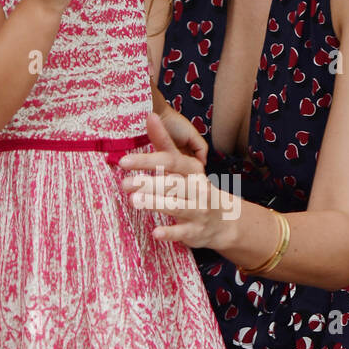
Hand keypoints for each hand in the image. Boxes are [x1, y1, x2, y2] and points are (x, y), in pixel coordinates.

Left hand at [119, 112, 233, 249]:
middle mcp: (197, 188)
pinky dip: (170, 232)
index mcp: (192, 170)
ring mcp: (198, 211)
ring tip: (134, 201)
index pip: (170, 162)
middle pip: (172, 184)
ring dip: (156, 203)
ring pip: (177, 206)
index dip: (147, 160)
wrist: (225, 221)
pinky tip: (156, 233)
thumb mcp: (183, 165)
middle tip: (124, 183)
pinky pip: (182, 232)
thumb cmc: (195, 188)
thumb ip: (164, 143)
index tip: (124, 161)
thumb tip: (150, 115)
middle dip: (149, 183)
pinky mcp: (195, 232)